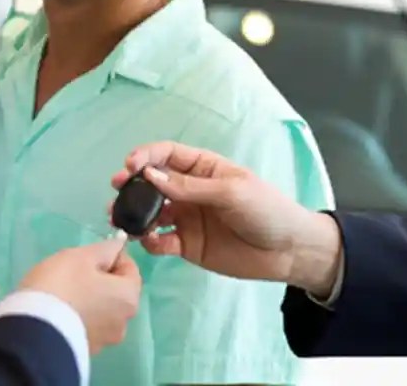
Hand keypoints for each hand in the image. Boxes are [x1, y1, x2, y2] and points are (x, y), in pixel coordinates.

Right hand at [18, 239, 141, 353]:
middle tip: (73, 271)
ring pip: (102, 310)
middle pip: (117, 292)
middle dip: (100, 279)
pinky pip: (86, 326)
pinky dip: (78, 316)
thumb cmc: (61, 285)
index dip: (112, 256)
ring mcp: (104, 340)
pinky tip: (58, 310)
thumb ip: (105, 249)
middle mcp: (123, 322)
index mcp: (129, 297)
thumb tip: (119, 244)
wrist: (33, 331)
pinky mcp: (85, 350)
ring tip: (63, 291)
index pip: (130, 268)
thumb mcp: (81, 257)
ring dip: (89, 299)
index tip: (89, 254)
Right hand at [111, 141, 341, 295]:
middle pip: (152, 182)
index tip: (131, 165)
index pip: (167, 154)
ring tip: (121, 218)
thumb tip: (150, 175)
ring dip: (134, 213)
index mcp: (203, 168)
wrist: (289, 251)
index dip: (146, 156)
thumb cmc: (266, 210)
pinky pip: (161, 240)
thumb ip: (189, 187)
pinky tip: (150, 240)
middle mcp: (190, 190)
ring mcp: (186, 217)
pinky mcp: (187, 244)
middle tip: (117, 189)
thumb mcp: (231, 191)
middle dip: (132, 184)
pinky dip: (150, 240)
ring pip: (151, 212)